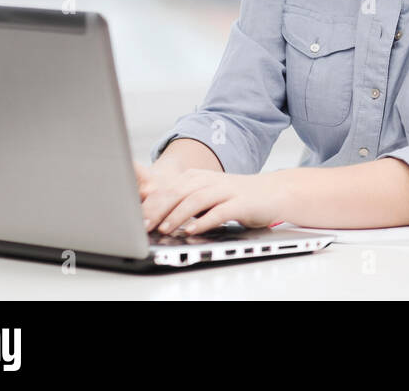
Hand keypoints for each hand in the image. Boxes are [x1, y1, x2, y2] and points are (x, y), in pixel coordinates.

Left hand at [135, 160, 286, 235]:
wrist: (274, 192)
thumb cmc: (237, 197)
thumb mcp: (207, 195)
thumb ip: (184, 202)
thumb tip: (154, 217)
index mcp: (198, 178)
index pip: (168, 188)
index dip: (150, 203)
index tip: (134, 218)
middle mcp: (210, 181)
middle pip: (178, 191)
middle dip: (158, 209)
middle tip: (144, 226)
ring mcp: (226, 190)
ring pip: (197, 199)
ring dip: (178, 215)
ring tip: (165, 229)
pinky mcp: (241, 203)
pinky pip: (220, 211)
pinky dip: (205, 221)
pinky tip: (193, 230)